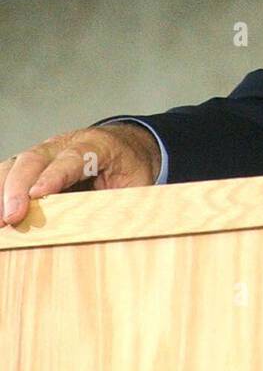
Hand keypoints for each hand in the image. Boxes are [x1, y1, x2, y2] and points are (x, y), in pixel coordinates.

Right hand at [0, 124, 160, 228]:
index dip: (54, 176)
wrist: (126, 146)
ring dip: (1, 190)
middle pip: (34, 159)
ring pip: (16, 164)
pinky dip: (0, 189)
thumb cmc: (131, 167)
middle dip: (18, 188)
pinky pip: (10, 172)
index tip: (38, 194)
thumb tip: (116, 227)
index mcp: (97, 145)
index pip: (72, 159)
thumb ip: (127, 200)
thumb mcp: (140, 183)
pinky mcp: (34, 163)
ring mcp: (46, 151)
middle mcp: (65, 143)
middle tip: (10, 217)